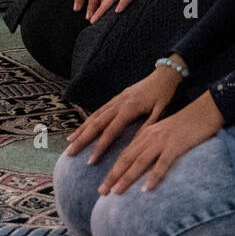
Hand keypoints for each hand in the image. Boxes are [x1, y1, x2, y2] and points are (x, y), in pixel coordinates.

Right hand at [65, 64, 181, 164]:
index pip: (110, 131)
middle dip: (82, 139)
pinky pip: (98, 111)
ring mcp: (115, 100)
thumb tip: (136, 144)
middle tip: (70, 153)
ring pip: (94, 116)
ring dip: (81, 130)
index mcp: (129, 108)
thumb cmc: (164, 95)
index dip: (99, 146)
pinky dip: (87, 121)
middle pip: (96, 123)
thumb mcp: (161, 111)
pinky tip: (81, 129)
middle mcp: (118, 104)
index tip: (90, 160)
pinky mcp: (116, 98)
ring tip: (70, 143)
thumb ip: (148, 126)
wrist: (164, 75)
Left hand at [101, 90, 224, 193]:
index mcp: (145, 135)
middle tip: (102, 192)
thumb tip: (141, 163)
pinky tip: (147, 189)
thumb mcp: (163, 133)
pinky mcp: (176, 146)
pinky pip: (163, 163)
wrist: (204, 111)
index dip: (112, 170)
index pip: (124, 155)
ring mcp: (162, 141)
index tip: (103, 186)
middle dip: (113, 176)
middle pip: (127, 159)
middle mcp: (150, 138)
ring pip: (140, 161)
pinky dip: (154, 176)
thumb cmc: (186, 125)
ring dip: (127, 177)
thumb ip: (151, 145)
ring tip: (116, 192)